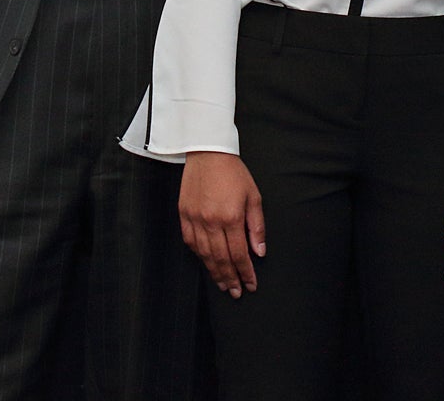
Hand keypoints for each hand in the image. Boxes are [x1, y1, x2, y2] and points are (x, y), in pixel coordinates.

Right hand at [179, 151, 265, 298]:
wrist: (208, 152)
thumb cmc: (233, 172)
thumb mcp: (253, 196)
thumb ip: (256, 226)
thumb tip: (259, 251)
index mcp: (231, 217)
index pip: (240, 254)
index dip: (246, 272)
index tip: (251, 284)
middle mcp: (211, 221)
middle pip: (221, 259)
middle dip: (231, 278)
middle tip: (237, 292)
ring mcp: (195, 219)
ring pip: (205, 254)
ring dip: (214, 273)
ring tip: (223, 285)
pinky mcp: (184, 215)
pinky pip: (191, 242)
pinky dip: (199, 256)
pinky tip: (206, 263)